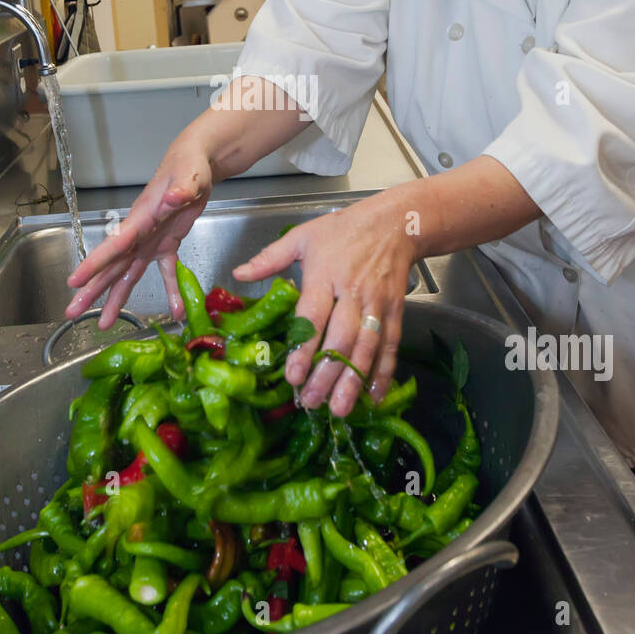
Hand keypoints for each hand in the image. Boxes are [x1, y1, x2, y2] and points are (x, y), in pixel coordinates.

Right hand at [65, 141, 212, 328]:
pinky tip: (175, 310)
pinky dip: (171, 291)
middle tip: (72, 313)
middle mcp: (140, 234)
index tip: (74, 282)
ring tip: (104, 323)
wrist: (195, 165)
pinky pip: (166, 272)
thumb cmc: (188, 166)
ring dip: (116, 298)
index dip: (94, 265)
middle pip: (111, 266)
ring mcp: (150, 241)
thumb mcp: (189, 176)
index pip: (114, 244)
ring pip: (128, 274)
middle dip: (92, 290)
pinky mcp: (167, 245)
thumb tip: (174, 197)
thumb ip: (182, 188)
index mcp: (141, 219)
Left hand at [232, 190, 417, 415]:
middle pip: (340, 340)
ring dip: (352, 381)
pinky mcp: (395, 312)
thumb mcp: (303, 236)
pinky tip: (374, 397)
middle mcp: (353, 293)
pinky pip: (390, 346)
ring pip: (366, 348)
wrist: (396, 223)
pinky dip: (383, 373)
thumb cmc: (344, 230)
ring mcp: (377, 305)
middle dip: (326, 375)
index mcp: (325, 274)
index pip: (313, 316)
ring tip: (338, 409)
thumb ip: (270, 258)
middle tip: (310, 402)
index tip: (292, 376)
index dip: (303, 349)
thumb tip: (239, 274)